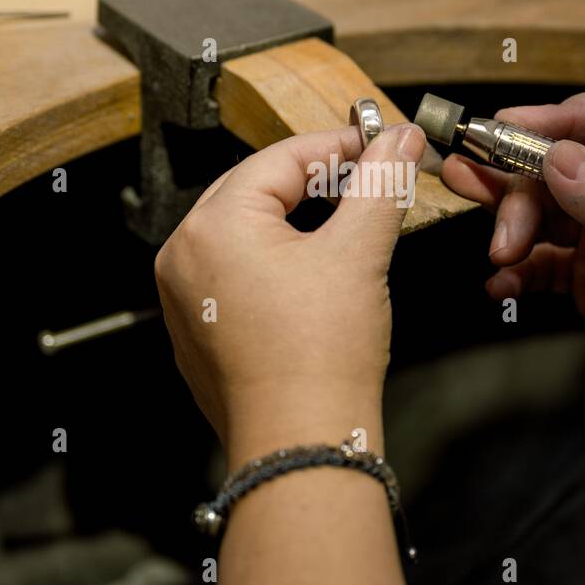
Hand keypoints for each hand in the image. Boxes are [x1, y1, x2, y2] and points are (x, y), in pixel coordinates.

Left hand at [154, 122, 426, 464]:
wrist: (300, 443)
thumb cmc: (320, 356)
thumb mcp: (359, 253)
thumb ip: (380, 184)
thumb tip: (400, 141)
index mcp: (213, 225)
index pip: (282, 159)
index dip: (339, 147)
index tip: (382, 146)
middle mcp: (183, 256)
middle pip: (257, 190)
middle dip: (316, 181)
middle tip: (369, 178)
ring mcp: (184, 298)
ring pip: (245, 233)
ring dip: (296, 221)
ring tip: (348, 224)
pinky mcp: (197, 333)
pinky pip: (235, 276)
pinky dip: (275, 263)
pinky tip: (315, 276)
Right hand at [441, 85, 584, 432]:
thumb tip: (557, 155)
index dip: (560, 117)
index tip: (509, 129)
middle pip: (562, 164)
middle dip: (516, 177)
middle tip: (469, 179)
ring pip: (544, 210)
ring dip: (511, 225)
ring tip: (496, 251)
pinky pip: (539, 261)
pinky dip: (515, 271)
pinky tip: (502, 286)